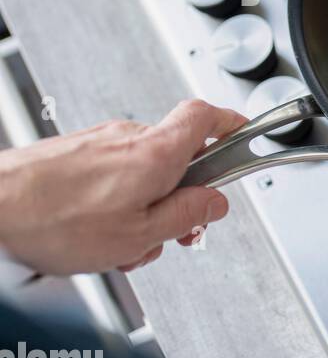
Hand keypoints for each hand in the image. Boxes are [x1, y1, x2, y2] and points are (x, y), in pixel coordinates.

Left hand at [0, 100, 245, 275]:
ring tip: (123, 241)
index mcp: (155, 152)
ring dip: (145, 206)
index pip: (206, 116)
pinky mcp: (75, 152)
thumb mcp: (139, 234)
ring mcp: (99, 141)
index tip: (246, 138)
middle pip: (178, 155)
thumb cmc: (52, 221)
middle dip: (183, 195)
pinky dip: (118, 202)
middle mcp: (129, 137)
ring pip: (144, 171)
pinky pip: (114, 174)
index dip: (232, 126)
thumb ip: (186, 216)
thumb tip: (215, 203)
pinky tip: (98, 232)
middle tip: (177, 229)